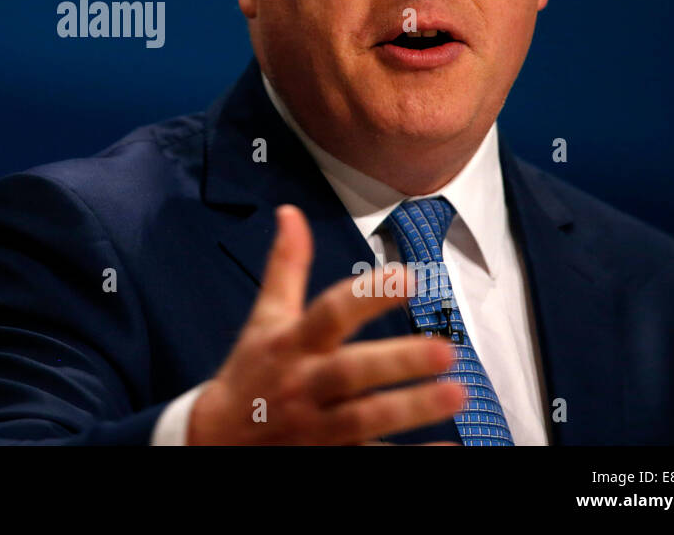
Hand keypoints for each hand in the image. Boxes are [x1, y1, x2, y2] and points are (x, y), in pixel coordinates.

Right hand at [187, 204, 463, 444]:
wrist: (215, 441)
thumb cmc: (251, 371)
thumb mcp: (264, 317)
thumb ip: (285, 266)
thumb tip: (290, 212)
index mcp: (292, 343)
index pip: (329, 314)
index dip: (366, 296)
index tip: (408, 277)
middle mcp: (304, 384)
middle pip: (350, 372)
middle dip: (396, 362)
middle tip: (445, 350)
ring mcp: (317, 426)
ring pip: (365, 418)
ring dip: (411, 408)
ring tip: (458, 393)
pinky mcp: (328, 457)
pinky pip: (371, 460)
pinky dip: (410, 458)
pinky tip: (450, 447)